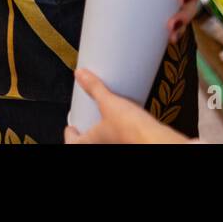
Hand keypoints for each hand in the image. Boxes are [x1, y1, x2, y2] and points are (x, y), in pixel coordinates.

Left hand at [64, 69, 189, 143]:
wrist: (152, 138)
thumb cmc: (129, 129)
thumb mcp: (108, 102)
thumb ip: (94, 88)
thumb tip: (81, 75)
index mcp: (89, 142)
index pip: (72, 142)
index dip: (70, 133)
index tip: (71, 126)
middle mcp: (101, 146)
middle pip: (88, 142)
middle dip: (87, 132)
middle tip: (87, 121)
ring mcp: (115, 145)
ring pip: (103, 141)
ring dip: (103, 132)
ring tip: (106, 119)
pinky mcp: (129, 142)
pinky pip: (118, 138)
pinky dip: (118, 132)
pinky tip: (125, 121)